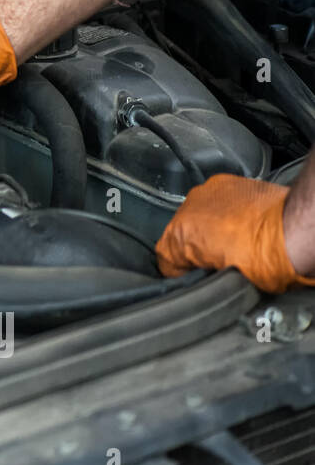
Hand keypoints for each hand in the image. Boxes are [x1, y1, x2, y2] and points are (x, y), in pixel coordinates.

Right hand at [156, 175, 311, 292]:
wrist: (298, 228)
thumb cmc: (271, 257)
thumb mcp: (227, 282)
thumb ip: (201, 276)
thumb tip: (201, 278)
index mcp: (180, 233)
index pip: (167, 259)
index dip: (182, 273)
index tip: (197, 277)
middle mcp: (188, 208)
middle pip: (179, 234)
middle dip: (195, 248)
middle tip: (219, 263)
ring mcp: (207, 192)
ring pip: (195, 216)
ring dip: (207, 229)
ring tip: (232, 243)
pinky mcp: (225, 183)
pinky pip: (213, 202)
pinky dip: (222, 213)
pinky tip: (239, 226)